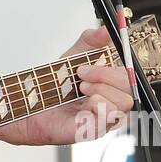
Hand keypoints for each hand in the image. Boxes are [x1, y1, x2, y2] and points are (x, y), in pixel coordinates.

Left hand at [16, 24, 133, 145]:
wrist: (29, 104)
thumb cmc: (54, 85)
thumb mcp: (73, 55)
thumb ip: (91, 40)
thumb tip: (106, 28)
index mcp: (111, 86)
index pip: (131, 77)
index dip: (118, 68)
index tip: (95, 60)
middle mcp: (111, 103)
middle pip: (131, 90)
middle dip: (106, 77)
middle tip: (81, 75)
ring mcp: (103, 119)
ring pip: (123, 105)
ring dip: (101, 91)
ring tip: (79, 89)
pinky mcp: (92, 132)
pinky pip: (107, 121)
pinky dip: (98, 108)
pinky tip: (83, 104)